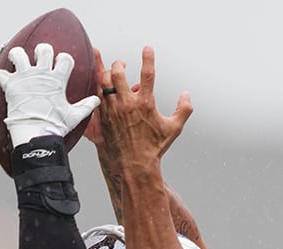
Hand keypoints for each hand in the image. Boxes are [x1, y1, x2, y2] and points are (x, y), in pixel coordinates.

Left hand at [0, 43, 99, 147]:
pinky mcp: (10, 85)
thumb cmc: (54, 126)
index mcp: (57, 80)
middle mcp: (41, 75)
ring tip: (17, 60)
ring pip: (17, 53)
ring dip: (16, 55)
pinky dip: (1, 77)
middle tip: (39, 56)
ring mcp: (24, 78)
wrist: (35, 135)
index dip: (63, 59)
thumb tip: (97, 101)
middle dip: (41, 51)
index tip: (60, 63)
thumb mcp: (74, 116)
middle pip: (43, 49)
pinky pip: (1, 73)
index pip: (65, 59)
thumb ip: (86, 106)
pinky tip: (3, 81)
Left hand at [95, 46, 192, 166]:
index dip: (148, 58)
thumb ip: (184, 109)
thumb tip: (186, 95)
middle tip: (122, 65)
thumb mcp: (174, 128)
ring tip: (111, 73)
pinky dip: (98, 88)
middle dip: (119, 64)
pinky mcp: (102, 118)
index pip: (148, 74)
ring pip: (103, 82)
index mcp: (145, 104)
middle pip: (118, 73)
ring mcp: (112, 110)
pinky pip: (96, 96)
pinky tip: (100, 87)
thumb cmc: (154, 148)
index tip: (147, 48)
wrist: (134, 166)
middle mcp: (127, 104)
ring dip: (106, 74)